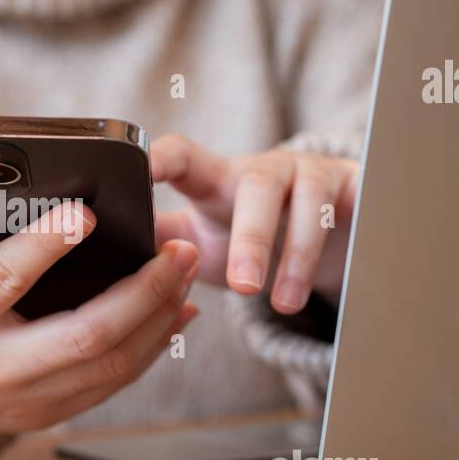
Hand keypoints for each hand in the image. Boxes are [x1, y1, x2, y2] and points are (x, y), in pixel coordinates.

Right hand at [0, 192, 199, 441]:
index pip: (5, 281)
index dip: (48, 244)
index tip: (87, 210)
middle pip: (84, 336)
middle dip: (141, 291)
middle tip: (176, 247)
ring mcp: (23, 401)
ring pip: (110, 365)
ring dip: (159, 317)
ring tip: (185, 270)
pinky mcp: (46, 413)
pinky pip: (112, 384)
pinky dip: (152, 347)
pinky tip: (177, 311)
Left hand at [149, 135, 357, 314]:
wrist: (322, 231)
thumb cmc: (245, 232)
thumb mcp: (198, 239)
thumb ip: (157, 242)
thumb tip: (103, 257)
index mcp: (215, 178)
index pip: (181, 156)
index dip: (159, 158)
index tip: (139, 171)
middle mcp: (263, 169)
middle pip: (255, 188)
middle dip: (251, 238)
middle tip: (243, 285)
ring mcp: (311, 175)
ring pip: (308, 204)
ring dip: (296, 256)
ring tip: (283, 303)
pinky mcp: (353, 189)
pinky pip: (355, 209)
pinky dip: (350, 240)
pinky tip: (347, 269)